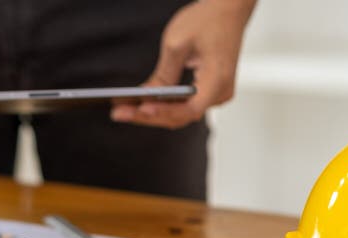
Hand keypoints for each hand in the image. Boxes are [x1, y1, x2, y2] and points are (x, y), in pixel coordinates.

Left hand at [111, 0, 255, 128]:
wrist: (228, 9)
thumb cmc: (207, 20)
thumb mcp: (177, 43)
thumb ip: (163, 74)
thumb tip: (145, 98)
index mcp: (217, 80)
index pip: (190, 108)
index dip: (164, 112)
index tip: (141, 109)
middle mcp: (220, 93)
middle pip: (181, 116)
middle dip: (147, 116)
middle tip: (118, 113)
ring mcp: (215, 94)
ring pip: (180, 114)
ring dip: (151, 114)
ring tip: (122, 112)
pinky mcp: (207, 92)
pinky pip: (182, 107)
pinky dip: (161, 107)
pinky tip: (138, 105)